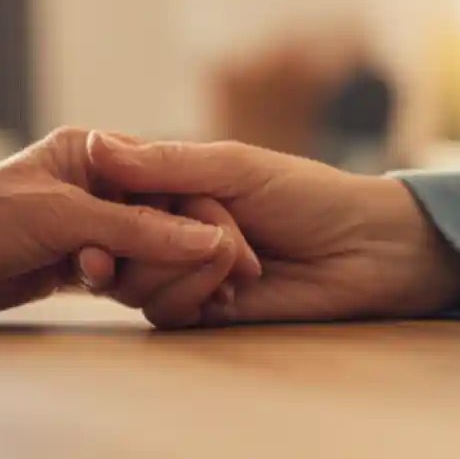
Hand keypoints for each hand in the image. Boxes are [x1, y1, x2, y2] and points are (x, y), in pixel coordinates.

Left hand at [0, 127, 234, 314]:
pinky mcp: (67, 262)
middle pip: (161, 217)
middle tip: (227, 287)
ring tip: (202, 301)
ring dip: (164, 275)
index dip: (205, 218)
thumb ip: (138, 230)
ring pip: (141, 250)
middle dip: (191, 252)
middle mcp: (91, 184)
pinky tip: (162, 306)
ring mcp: (80, 225)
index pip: (168, 181)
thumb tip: (208, 242)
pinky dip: (137, 290)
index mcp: (91, 153)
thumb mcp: (65, 219)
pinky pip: (118, 275)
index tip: (240, 254)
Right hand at [84, 133, 459, 325]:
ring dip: (185, 268)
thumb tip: (94, 144)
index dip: (104, 208)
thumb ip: (165, 164)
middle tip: (214, 234)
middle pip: (115, 243)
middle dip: (159, 239)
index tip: (103, 215)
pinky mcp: (199, 313)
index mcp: (172, 185)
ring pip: (133, 281)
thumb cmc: (309, 195)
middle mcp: (168, 229)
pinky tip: (236, 290)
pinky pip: (163, 312)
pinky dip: (195, 295)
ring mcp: (181, 273)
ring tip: (240, 260)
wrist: (365, 253)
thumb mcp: (235, 168)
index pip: (110, 195)